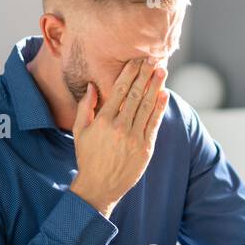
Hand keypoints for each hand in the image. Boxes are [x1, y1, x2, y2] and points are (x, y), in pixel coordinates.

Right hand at [68, 58, 168, 217]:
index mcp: (103, 121)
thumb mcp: (80, 131)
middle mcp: (119, 127)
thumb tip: (93, 85)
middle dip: (144, 75)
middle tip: (152, 59)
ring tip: (161, 70)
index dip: (129, 74)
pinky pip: (154, 123)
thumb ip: (86, 107)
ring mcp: (134, 138)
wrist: (99, 186)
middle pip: (135, 94)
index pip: (119, 91)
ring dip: (155, 86)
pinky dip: (159, 108)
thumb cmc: (88, 157)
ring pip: (146, 106)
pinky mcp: (145, 148)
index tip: (136, 61)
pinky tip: (163, 94)